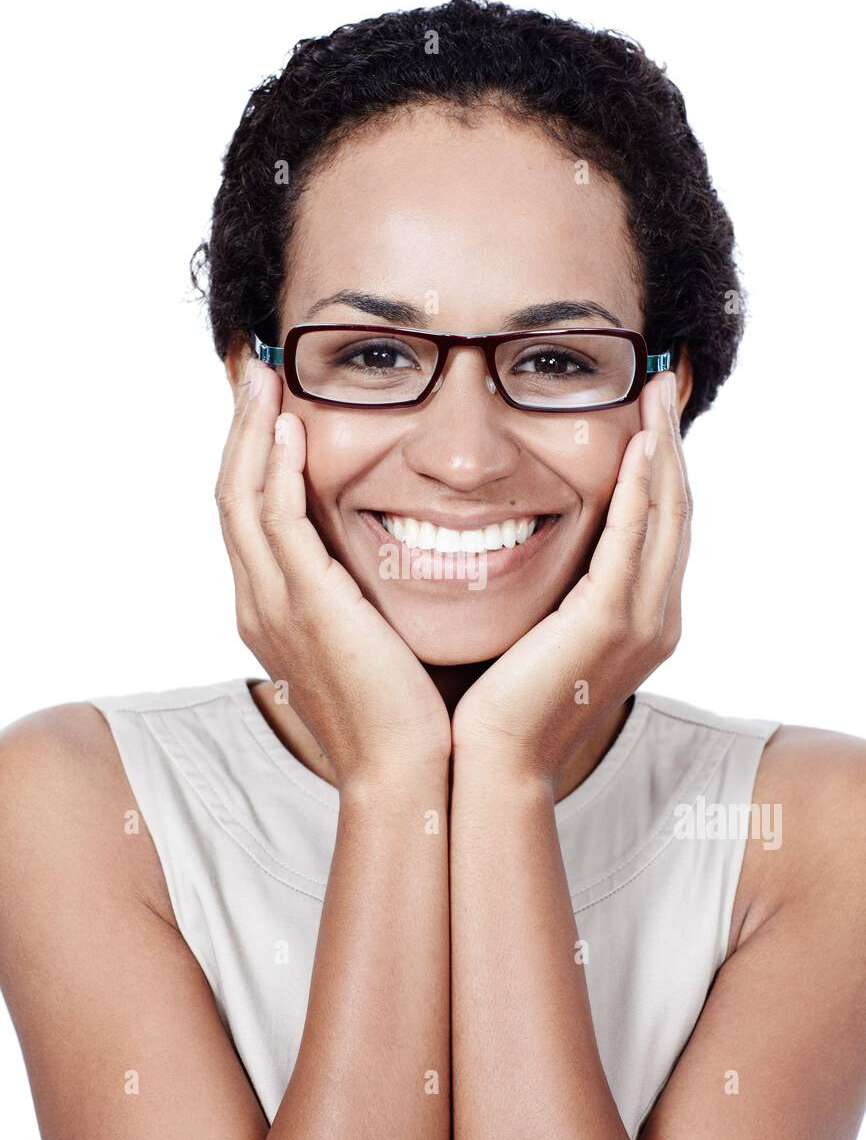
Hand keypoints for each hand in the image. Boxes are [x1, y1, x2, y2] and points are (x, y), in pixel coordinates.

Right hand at [215, 353, 451, 785]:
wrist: (405, 770)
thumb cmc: (403, 710)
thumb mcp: (374, 636)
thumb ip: (365, 591)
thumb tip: (395, 550)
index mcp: (272, 608)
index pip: (247, 514)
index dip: (250, 455)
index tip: (270, 405)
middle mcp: (258, 602)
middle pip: (230, 494)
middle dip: (239, 428)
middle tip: (256, 370)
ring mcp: (273, 605)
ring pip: (240, 498)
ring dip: (250, 431)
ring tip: (264, 377)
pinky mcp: (303, 607)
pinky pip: (276, 523)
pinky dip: (276, 471)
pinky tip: (292, 428)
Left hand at [451, 371, 691, 785]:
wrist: (493, 763)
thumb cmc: (501, 705)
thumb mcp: (541, 635)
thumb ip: (557, 592)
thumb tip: (533, 544)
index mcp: (641, 621)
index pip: (662, 528)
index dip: (661, 469)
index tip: (649, 416)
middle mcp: (656, 619)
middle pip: (677, 512)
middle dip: (671, 445)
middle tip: (662, 385)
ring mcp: (641, 621)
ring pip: (667, 516)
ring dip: (661, 450)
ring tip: (655, 394)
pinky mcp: (611, 621)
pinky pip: (634, 537)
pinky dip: (639, 487)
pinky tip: (636, 444)